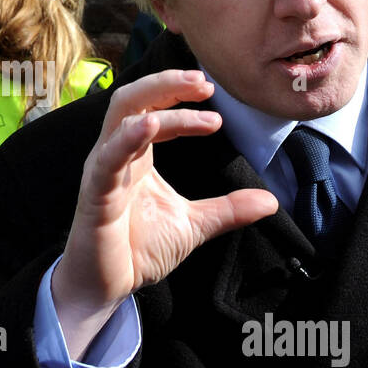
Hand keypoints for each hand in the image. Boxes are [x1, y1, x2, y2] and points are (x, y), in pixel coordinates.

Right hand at [51, 69, 278, 358]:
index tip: (215, 101)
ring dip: (155, 96)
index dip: (182, 100)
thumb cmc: (138, 250)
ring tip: (191, 90)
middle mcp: (116, 154)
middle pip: (133, 98)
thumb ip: (228, 209)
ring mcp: (103, 170)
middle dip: (167, 83)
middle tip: (204, 81)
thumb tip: (271, 201)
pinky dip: (127, 138)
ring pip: (121, 115)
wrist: (107, 286)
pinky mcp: (95, 194)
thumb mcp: (194, 225)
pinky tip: (149, 126)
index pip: (156, 111)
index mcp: (136, 156)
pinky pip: (108, 159)